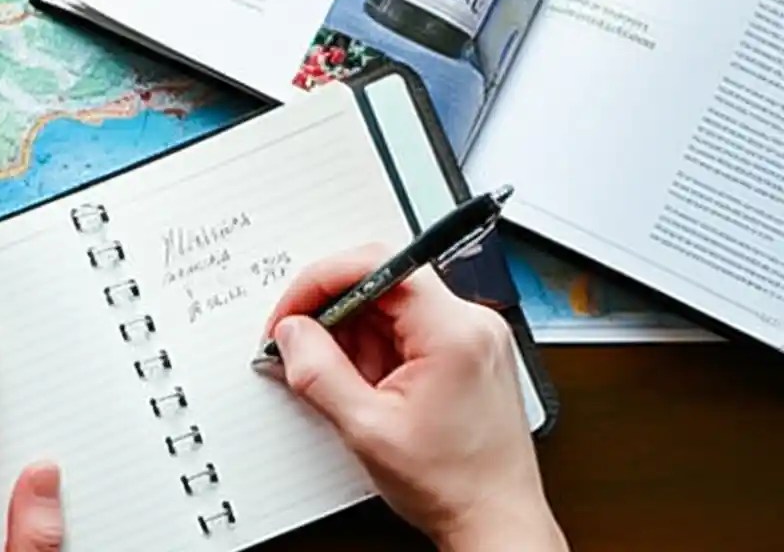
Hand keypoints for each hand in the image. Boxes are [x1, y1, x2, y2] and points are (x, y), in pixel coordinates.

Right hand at [264, 246, 566, 551]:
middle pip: (381, 282)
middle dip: (333, 313)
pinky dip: (375, 350)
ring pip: (391, 306)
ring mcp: (472, 335)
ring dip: (353, 336)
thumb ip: (319, 372)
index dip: (321, 280)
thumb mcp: (367, 428)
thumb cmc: (452, 484)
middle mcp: (471, 322)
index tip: (292, 313)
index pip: (376, 265)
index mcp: (454, 332)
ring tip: (348, 385)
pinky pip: (407, 329)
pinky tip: (369, 387)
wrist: (495, 520)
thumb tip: (291, 332)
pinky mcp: (466, 351)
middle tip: (303, 350)